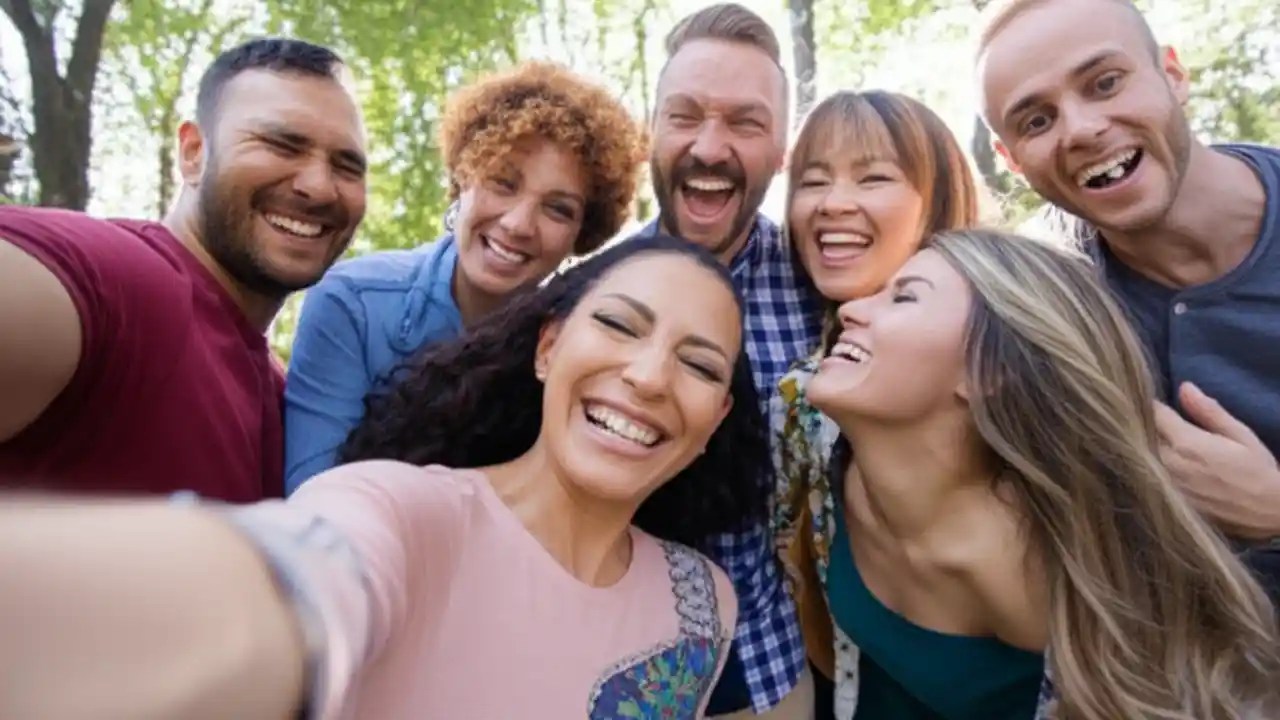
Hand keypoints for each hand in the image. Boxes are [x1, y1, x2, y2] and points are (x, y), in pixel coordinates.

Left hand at [1154, 382, 1279, 540]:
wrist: (1268, 514)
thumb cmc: (1257, 471)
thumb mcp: (1240, 435)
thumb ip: (1208, 411)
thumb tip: (1184, 387)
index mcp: (1186, 443)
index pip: (1153, 414)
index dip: (1150, 405)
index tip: (1149, 400)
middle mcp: (1169, 463)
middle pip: (1141, 436)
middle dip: (1143, 425)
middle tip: (1149, 419)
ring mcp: (1165, 484)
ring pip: (1141, 457)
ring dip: (1142, 446)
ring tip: (1150, 439)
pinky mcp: (1167, 501)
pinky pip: (1147, 477)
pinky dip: (1147, 466)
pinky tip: (1155, 463)